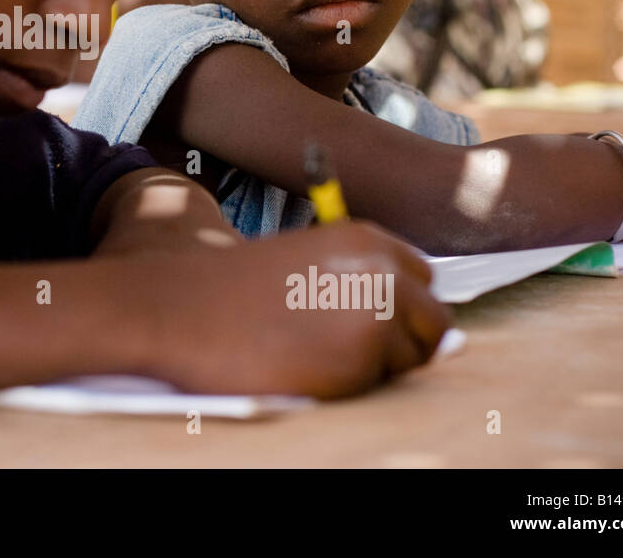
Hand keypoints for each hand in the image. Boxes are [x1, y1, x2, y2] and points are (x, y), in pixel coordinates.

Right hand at [138, 220, 450, 397]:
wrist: (179, 307)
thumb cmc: (233, 294)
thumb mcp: (306, 269)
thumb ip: (363, 287)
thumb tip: (442, 339)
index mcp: (365, 238)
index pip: (421, 281)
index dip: (395, 308)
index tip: (357, 320)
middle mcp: (382, 269)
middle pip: (432, 322)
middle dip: (400, 342)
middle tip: (337, 346)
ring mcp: (377, 311)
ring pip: (411, 358)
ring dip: (373, 366)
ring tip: (311, 352)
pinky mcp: (362, 355)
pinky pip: (380, 384)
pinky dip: (350, 384)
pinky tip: (302, 365)